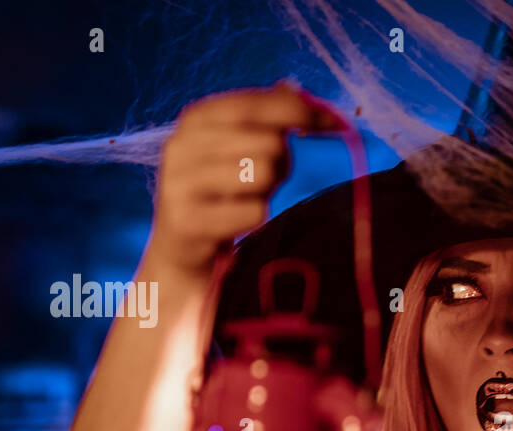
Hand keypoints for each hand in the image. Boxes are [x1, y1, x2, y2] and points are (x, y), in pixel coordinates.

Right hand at [145, 81, 342, 278]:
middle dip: (281, 164)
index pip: (258, 103)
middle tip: (264, 182)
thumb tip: (308, 98)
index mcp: (197, 118)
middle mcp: (182, 143)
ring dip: (267, 192)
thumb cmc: (223, 194)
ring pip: (262, 173)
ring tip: (247, 199)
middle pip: (268, 142)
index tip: (332, 124)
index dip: (300, 111)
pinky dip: (257, 219)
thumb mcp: (241, 149)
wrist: (184, 251)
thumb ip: (270, 120)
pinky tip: (238, 222)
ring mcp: (180, 182)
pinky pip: (254, 211)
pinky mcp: (188, 220)